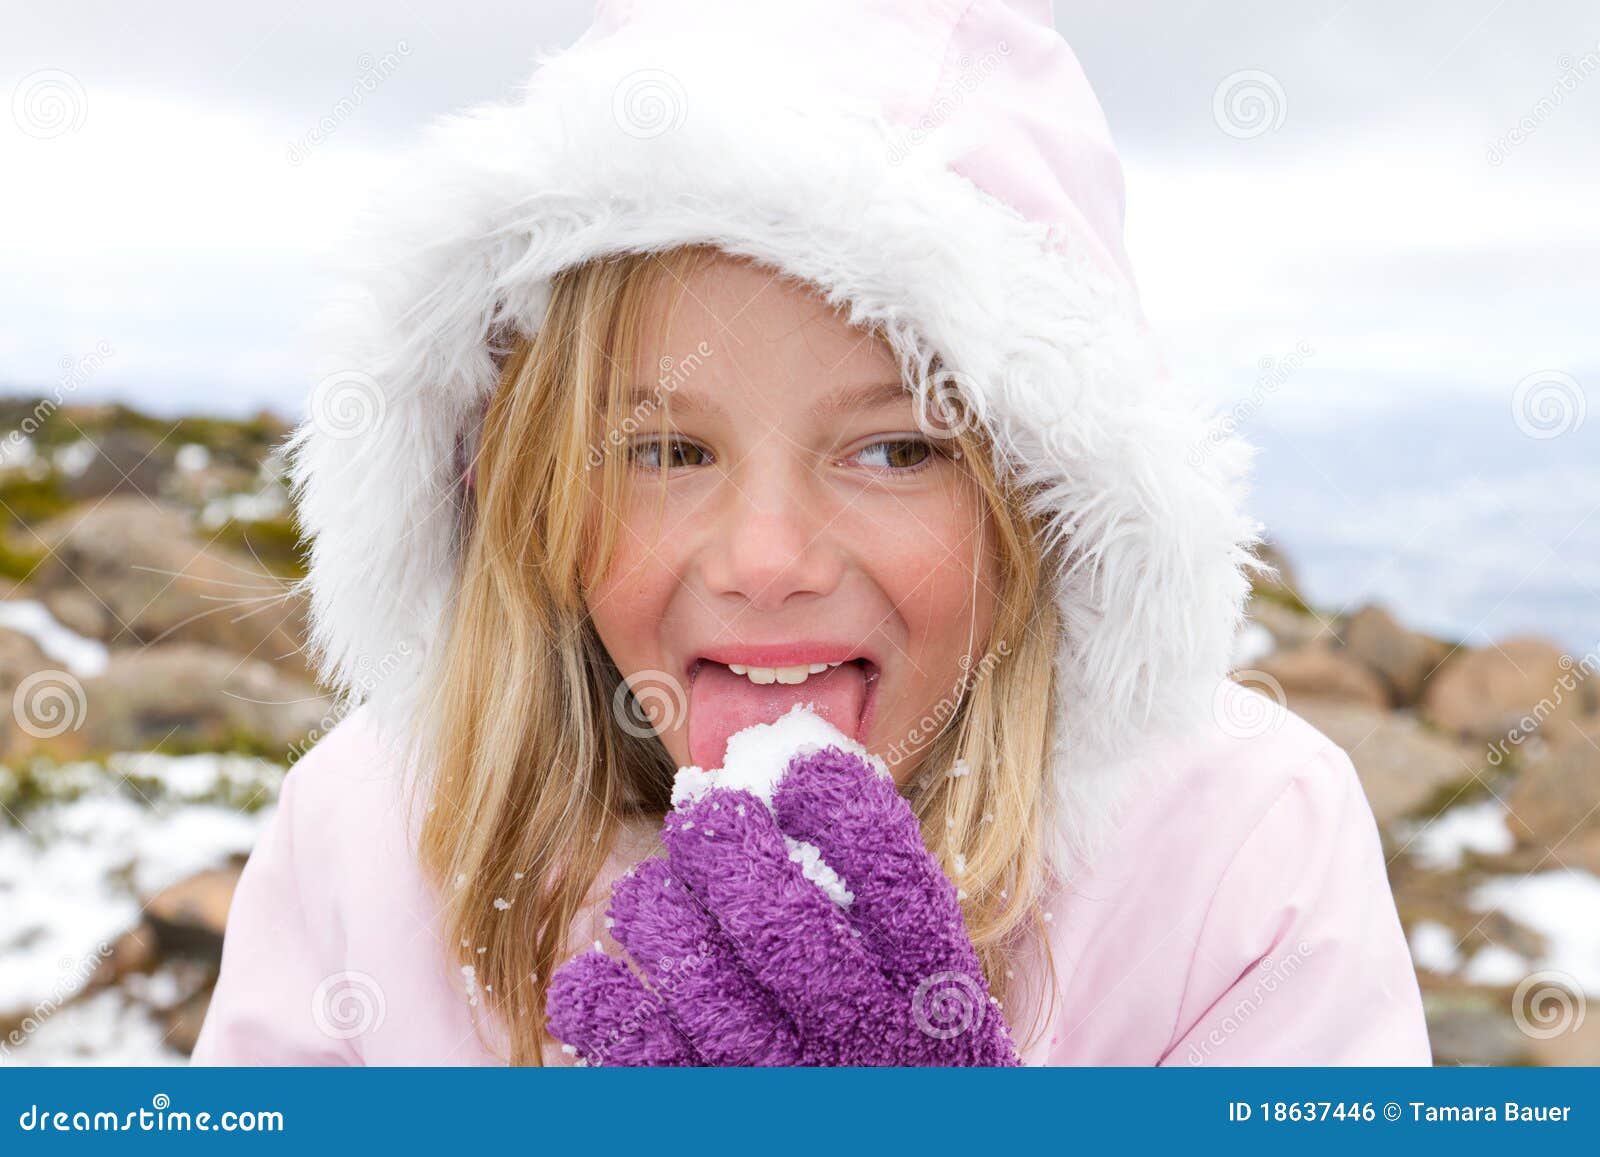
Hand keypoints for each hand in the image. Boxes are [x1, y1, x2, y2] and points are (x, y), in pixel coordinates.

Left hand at [546, 742, 1020, 1065]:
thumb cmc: (890, 1060)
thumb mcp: (926, 992)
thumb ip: (879, 904)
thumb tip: (786, 770)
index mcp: (932, 996)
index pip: (892, 873)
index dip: (838, 798)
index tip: (799, 768)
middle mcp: (864, 1041)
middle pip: (777, 917)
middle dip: (720, 842)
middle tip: (703, 817)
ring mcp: (785, 1086)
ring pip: (695, 973)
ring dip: (654, 909)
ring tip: (652, 899)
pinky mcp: (711, 1115)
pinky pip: (637, 1051)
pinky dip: (599, 1001)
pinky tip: (595, 978)